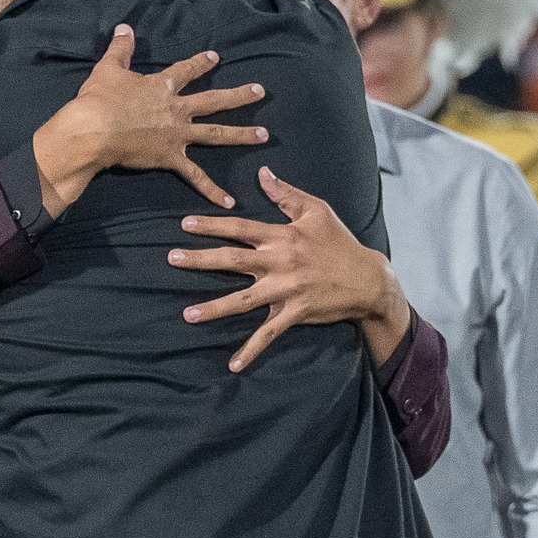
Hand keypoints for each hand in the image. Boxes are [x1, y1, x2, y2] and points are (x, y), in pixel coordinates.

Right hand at [33, 24, 266, 215]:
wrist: (94, 131)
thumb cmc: (99, 100)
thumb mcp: (108, 68)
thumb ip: (121, 48)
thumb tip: (124, 27)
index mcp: (163, 86)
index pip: (188, 70)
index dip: (202, 63)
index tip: (216, 57)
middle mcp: (176, 109)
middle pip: (214, 100)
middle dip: (238, 95)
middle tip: (260, 92)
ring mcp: (177, 134)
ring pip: (216, 133)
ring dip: (241, 134)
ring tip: (263, 135)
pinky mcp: (170, 158)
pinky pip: (196, 176)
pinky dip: (212, 190)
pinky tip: (229, 202)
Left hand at [168, 166, 411, 370]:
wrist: (367, 279)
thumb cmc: (340, 242)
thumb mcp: (317, 211)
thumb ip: (286, 194)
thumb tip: (262, 172)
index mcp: (283, 236)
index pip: (240, 228)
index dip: (212, 224)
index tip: (184, 224)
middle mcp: (280, 263)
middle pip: (232, 260)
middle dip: (200, 260)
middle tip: (171, 258)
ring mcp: (285, 291)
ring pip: (242, 300)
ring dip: (214, 308)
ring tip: (186, 315)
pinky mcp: (294, 314)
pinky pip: (268, 335)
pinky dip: (251, 350)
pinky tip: (233, 365)